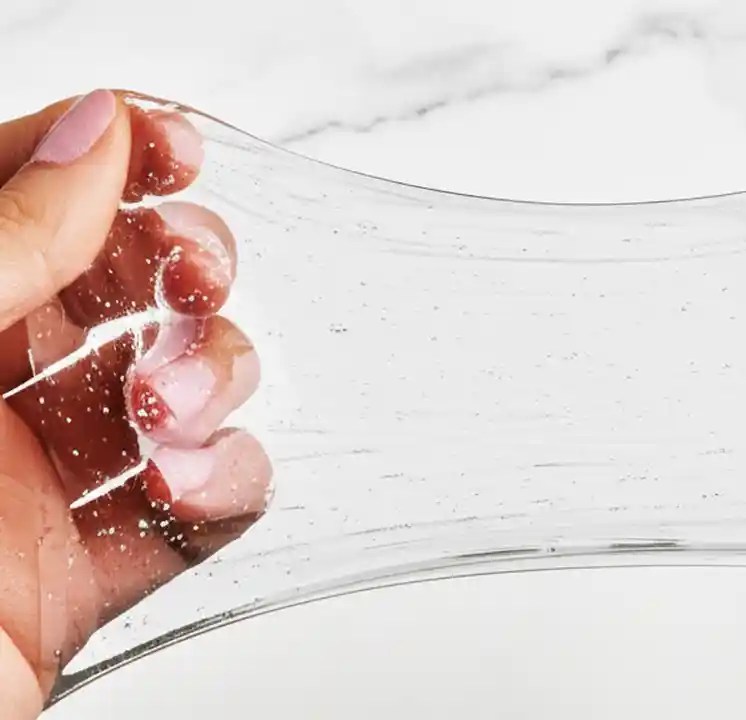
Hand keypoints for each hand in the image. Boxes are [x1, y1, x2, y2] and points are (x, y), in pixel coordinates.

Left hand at [0, 91, 269, 717]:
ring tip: (177, 412)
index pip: (6, 203)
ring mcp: (17, 496)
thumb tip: (93, 137)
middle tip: (197, 279)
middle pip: (106, 291)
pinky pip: (185, 512)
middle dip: (176, 271)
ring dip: (208, 384)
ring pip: (163, 392)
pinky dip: (221, 486)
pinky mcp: (73, 587)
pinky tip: (192, 482)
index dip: (94, 157)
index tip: (173, 145)